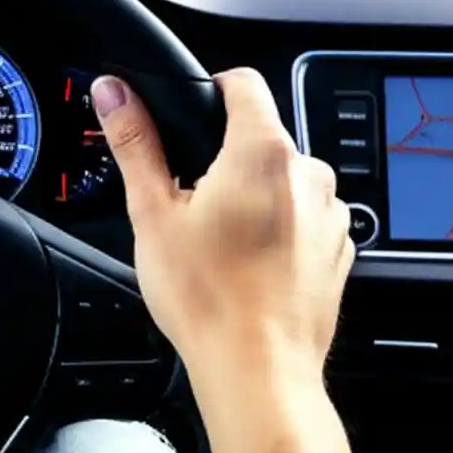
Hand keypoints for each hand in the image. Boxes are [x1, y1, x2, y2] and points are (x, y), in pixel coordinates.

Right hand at [91, 68, 352, 388]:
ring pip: (283, 179)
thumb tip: (113, 94)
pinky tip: (247, 263)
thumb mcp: (152, 213)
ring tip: (219, 242)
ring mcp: (330, 213)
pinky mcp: (339, 248)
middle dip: (224, 159)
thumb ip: (134, 142)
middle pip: (260, 136)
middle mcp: (308, 174)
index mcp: (263, 152)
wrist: (257, 371)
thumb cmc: (208, 300)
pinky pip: (304, 217)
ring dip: (254, 195)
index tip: (191, 120)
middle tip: (191, 205)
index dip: (211, 91)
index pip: (244, 82)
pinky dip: (278, 228)